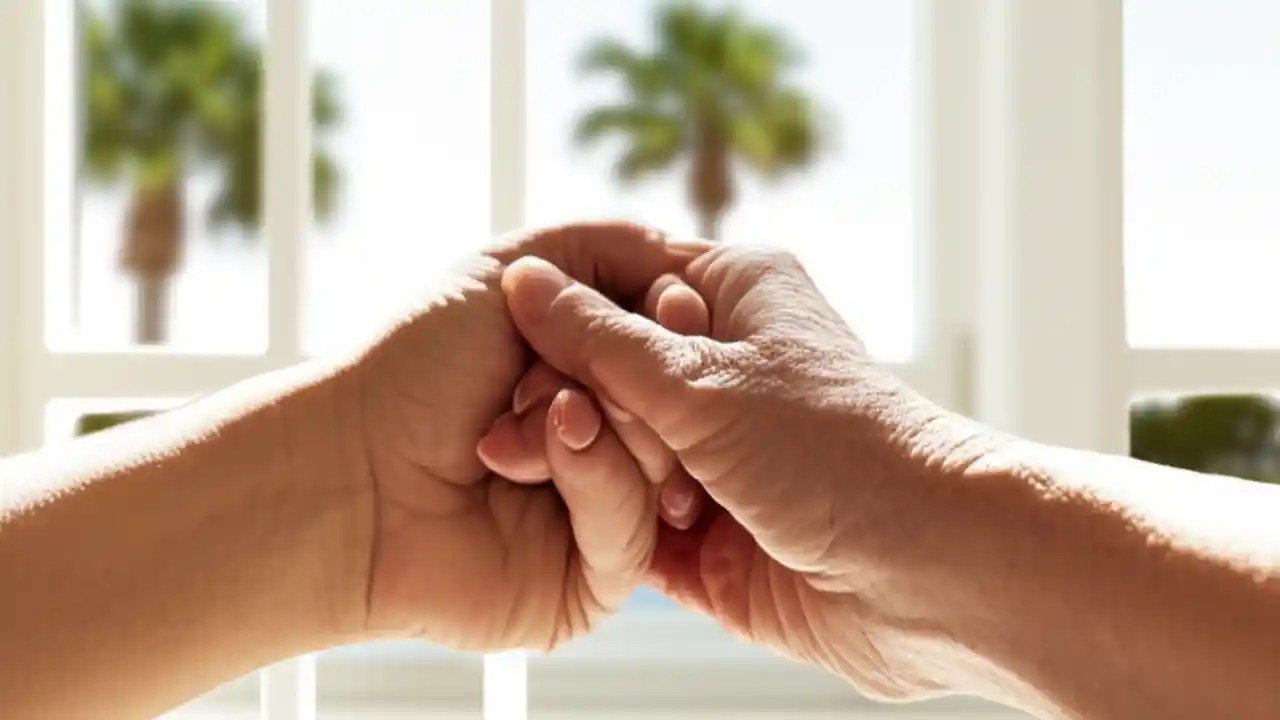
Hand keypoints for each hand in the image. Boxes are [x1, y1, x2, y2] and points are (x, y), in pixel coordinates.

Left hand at [346, 223, 708, 650]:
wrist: (349, 467)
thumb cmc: (418, 370)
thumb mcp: (514, 273)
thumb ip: (609, 250)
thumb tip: (687, 266)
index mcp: (603, 381)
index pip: (690, 355)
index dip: (684, 329)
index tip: (666, 308)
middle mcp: (613, 446)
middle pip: (689, 413)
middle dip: (626, 374)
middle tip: (560, 368)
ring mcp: (606, 515)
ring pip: (669, 469)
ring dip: (595, 423)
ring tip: (527, 411)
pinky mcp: (591, 582)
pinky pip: (633, 531)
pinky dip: (594, 476)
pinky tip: (547, 448)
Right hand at [497, 244, 1004, 698]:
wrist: (932, 574)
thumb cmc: (841, 450)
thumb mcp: (702, 381)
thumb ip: (600, 340)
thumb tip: (523, 281)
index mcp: (736, 296)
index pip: (620, 285)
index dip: (559, 316)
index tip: (502, 348)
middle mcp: (725, 369)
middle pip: (608, 374)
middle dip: (565, 407)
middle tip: (506, 433)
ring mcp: (716, 454)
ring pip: (615, 453)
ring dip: (589, 469)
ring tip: (544, 475)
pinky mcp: (710, 534)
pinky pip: (632, 524)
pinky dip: (611, 526)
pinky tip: (585, 525)